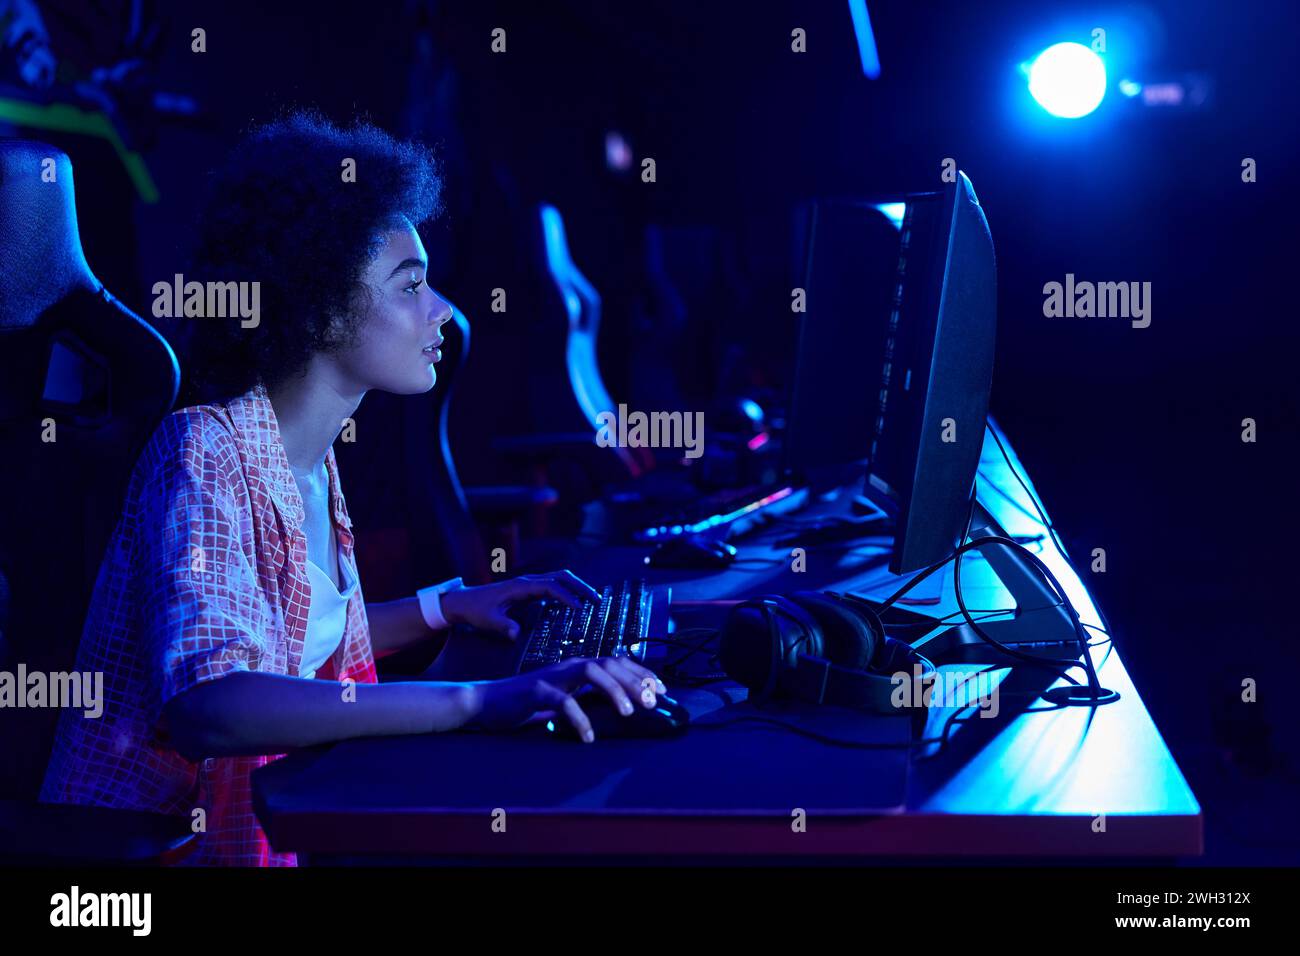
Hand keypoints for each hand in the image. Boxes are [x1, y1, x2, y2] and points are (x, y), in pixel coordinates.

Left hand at [439, 571, 601, 638]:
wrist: (463, 601)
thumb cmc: (475, 610)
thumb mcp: (486, 620)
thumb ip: (502, 626)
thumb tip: (516, 634)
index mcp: (520, 586)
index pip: (550, 587)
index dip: (566, 596)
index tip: (580, 609)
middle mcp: (528, 582)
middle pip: (561, 577)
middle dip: (581, 586)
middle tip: (597, 600)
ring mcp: (529, 584)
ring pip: (560, 579)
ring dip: (577, 587)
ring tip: (593, 601)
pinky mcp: (529, 590)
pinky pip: (554, 587)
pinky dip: (568, 591)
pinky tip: (576, 604)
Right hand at [465, 657, 668, 741]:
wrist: (486, 702)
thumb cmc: (525, 702)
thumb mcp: (562, 699)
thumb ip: (585, 700)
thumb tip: (616, 712)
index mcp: (576, 667)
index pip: (615, 661)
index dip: (640, 672)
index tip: (662, 688)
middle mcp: (567, 666)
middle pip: (609, 663)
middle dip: (634, 680)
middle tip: (653, 702)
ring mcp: (552, 676)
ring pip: (590, 671)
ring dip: (614, 690)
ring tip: (629, 712)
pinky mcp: (535, 691)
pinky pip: (562, 701)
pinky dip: (580, 718)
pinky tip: (589, 736)